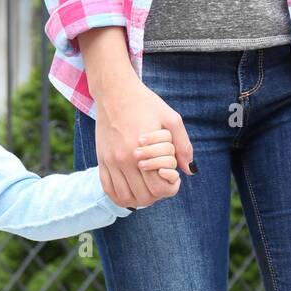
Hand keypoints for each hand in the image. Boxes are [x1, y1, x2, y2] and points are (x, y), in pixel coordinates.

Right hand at [92, 68, 194, 209]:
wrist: (114, 91)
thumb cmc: (145, 103)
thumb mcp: (171, 119)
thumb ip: (183, 146)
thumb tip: (189, 171)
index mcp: (143, 151)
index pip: (158, 187)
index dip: (171, 187)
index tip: (173, 178)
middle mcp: (124, 160)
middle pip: (143, 197)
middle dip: (157, 194)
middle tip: (162, 182)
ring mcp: (110, 162)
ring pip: (125, 198)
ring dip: (139, 199)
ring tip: (147, 188)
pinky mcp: (101, 160)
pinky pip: (108, 190)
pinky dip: (120, 197)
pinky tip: (131, 191)